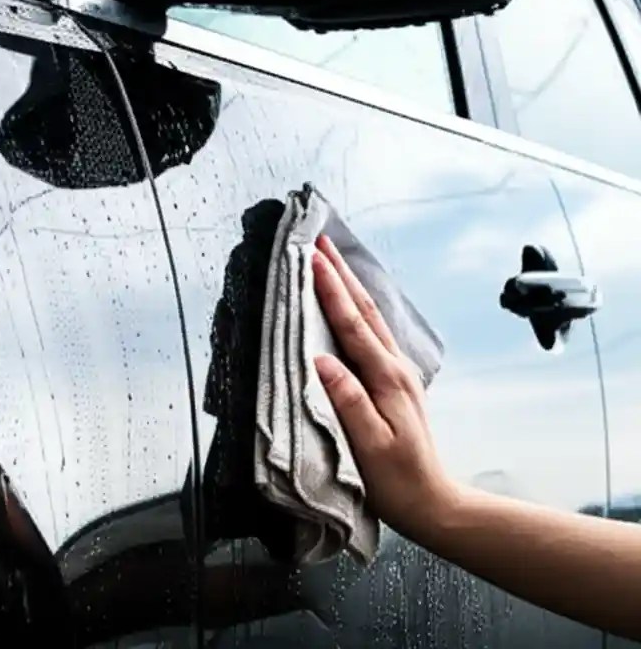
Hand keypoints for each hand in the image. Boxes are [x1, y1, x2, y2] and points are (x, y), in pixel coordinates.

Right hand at [311, 235, 459, 538]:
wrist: (433, 503)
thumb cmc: (396, 481)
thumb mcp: (370, 445)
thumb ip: (348, 400)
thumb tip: (322, 359)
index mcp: (386, 379)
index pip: (352, 325)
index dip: (330, 290)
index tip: (312, 258)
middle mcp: (395, 368)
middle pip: (365, 310)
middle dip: (341, 273)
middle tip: (320, 241)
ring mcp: (397, 374)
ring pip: (371, 318)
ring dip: (350, 286)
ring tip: (331, 261)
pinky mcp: (394, 383)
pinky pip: (372, 334)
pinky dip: (357, 310)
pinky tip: (350, 305)